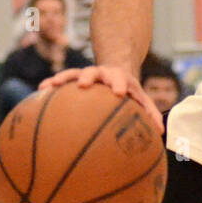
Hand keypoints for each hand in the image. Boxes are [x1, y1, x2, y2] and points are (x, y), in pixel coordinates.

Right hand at [40, 65, 164, 134]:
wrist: (117, 69)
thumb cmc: (130, 92)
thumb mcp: (141, 99)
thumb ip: (150, 113)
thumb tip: (161, 133)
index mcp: (120, 79)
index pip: (121, 80)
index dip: (119, 85)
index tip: (118, 93)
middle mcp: (103, 74)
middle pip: (95, 72)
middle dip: (89, 76)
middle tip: (83, 84)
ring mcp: (87, 74)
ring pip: (74, 73)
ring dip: (64, 78)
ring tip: (51, 84)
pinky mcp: (75, 77)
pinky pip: (62, 80)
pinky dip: (52, 84)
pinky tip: (40, 90)